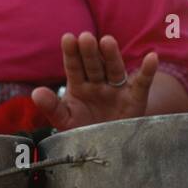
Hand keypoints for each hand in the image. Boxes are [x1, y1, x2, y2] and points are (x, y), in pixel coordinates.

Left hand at [32, 32, 157, 130]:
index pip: (74, 67)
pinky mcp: (135, 98)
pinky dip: (148, 71)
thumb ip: (52, 107)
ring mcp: (117, 89)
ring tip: (107, 41)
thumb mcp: (65, 121)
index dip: (71, 53)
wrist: (107, 150)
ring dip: (111, 56)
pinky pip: (142, 83)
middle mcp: (98, 83)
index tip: (68, 38)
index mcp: (79, 85)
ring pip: (114, 69)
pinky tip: (152, 57)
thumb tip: (35, 92)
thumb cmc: (83, 132)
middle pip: (93, 65)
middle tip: (85, 37)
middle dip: (89, 52)